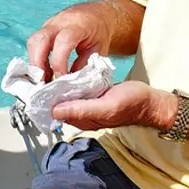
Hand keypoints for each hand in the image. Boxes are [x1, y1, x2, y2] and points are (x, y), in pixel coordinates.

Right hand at [27, 0, 113, 80]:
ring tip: (44, 80)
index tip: (60, 79)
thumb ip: (85, 65)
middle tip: (43, 83)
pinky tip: (45, 73)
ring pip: (33, 42)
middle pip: (39, 39)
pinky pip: (34, 44)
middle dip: (38, 63)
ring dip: (35, 63)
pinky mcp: (43, 30)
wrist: (97, 14)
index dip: (59, 62)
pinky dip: (36, 60)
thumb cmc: (100, 32)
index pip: (64, 41)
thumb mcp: (99, 49)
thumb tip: (70, 84)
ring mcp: (49, 24)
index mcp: (79, 25)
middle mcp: (60, 21)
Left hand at [51, 81, 174, 130]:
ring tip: (54, 69)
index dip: (46, 100)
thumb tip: (55, 111)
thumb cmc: (132, 104)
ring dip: (60, 83)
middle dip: (50, 90)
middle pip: (59, 102)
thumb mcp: (107, 106)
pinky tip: (70, 70)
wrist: (150, 100)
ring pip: (67, 93)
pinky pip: (78, 87)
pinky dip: (73, 80)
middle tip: (44, 73)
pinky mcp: (93, 94)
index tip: (38, 86)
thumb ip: (81, 109)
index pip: (57, 111)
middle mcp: (82, 113)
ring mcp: (88, 103)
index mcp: (83, 120)